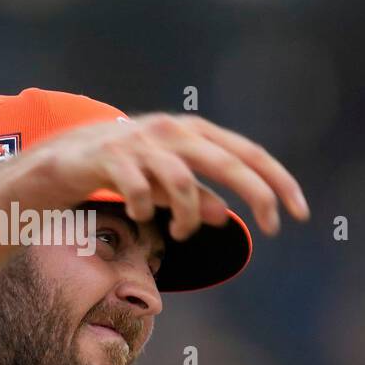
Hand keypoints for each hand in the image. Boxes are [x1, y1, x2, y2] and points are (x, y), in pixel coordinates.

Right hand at [27, 113, 308, 239]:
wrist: (65, 158)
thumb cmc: (126, 169)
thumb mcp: (168, 182)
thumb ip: (198, 195)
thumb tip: (224, 216)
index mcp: (193, 132)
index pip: (248, 152)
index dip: (278, 180)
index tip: (300, 213)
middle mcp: (173, 131)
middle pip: (228, 162)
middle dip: (257, 195)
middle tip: (272, 228)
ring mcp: (142, 142)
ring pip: (184, 183)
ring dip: (188, 218)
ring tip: (179, 234)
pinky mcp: (112, 157)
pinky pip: (141, 192)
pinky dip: (146, 210)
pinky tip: (139, 216)